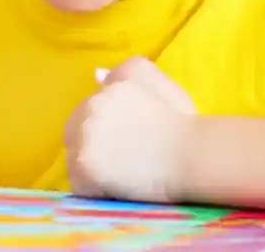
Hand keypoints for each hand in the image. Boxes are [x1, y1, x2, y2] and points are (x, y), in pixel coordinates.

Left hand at [64, 57, 196, 202]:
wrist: (189, 153)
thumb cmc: (181, 121)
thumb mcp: (158, 83)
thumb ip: (126, 73)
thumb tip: (98, 74)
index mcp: (104, 89)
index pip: (89, 112)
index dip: (104, 131)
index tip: (124, 143)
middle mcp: (88, 107)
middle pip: (76, 133)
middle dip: (93, 147)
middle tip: (122, 162)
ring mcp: (83, 137)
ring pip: (75, 158)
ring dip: (91, 169)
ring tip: (121, 178)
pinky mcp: (83, 166)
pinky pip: (80, 184)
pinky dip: (94, 190)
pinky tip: (117, 190)